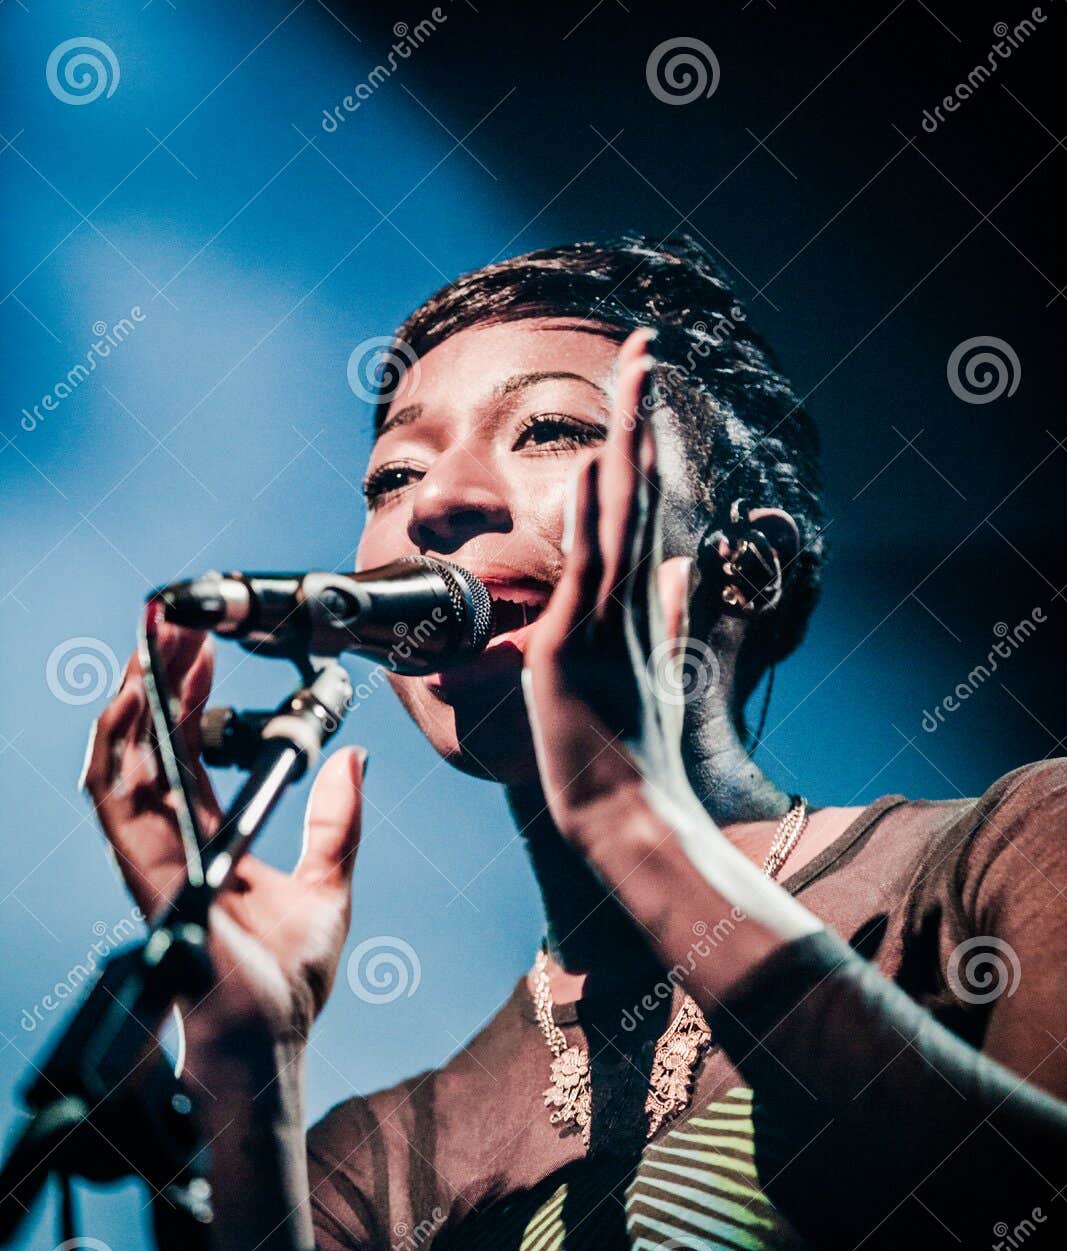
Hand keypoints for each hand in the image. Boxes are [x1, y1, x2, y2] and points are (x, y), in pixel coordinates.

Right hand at [82, 624, 365, 1071]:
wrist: (271, 1034)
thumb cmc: (290, 976)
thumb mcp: (331, 881)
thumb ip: (337, 820)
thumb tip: (355, 761)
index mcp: (211, 833)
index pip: (189, 747)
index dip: (191, 694)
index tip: (205, 645)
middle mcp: (173, 836)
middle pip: (153, 739)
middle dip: (159, 675)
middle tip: (175, 618)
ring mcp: (152, 852)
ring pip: (123, 757)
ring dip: (135, 697)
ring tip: (154, 641)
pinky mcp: (144, 869)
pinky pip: (114, 798)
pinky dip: (118, 746)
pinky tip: (134, 702)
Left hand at [521, 328, 697, 856]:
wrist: (622, 810)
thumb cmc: (626, 751)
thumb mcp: (645, 671)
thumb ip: (671, 617)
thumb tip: (690, 573)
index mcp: (637, 603)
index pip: (639, 508)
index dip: (642, 446)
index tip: (642, 391)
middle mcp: (630, 598)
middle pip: (637, 490)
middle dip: (638, 417)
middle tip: (645, 348)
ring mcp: (608, 617)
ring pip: (620, 512)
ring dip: (625, 440)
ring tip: (632, 374)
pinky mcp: (580, 644)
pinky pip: (590, 566)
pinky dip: (598, 513)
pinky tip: (600, 463)